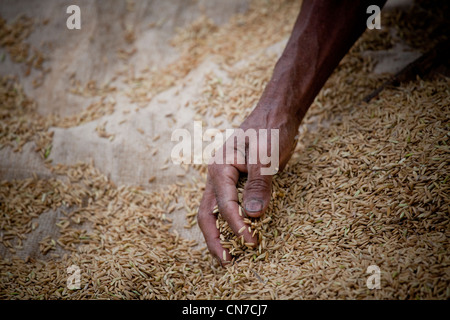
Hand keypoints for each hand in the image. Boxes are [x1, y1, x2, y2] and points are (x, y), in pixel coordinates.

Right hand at [197, 105, 299, 265]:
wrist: (275, 114)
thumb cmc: (270, 129)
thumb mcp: (267, 157)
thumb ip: (259, 185)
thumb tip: (253, 216)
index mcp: (220, 168)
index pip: (224, 205)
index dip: (237, 226)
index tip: (252, 243)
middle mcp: (216, 176)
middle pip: (207, 213)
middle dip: (214, 239)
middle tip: (227, 262)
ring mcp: (224, 179)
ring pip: (214, 211)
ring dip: (220, 234)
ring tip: (229, 255)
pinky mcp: (235, 181)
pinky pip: (227, 206)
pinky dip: (230, 222)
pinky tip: (238, 233)